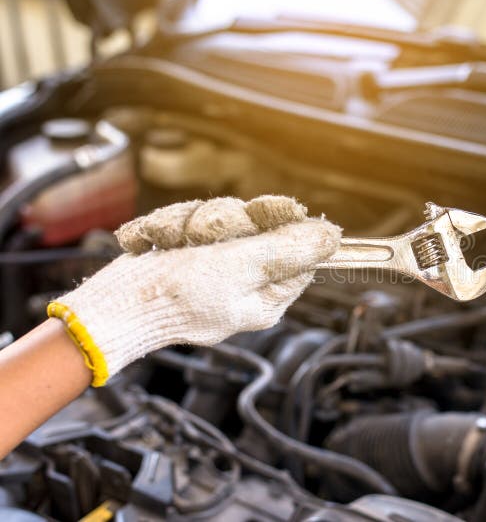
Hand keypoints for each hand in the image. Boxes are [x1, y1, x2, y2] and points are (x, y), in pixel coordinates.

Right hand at [48, 195, 340, 386]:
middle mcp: (249, 281)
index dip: (279, 225)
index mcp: (270, 294)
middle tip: (204, 238)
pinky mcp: (192, 253)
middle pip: (261, 226)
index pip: (299, 248)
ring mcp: (219, 266)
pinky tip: (161, 242)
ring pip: (225, 218)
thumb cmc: (177, 295)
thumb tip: (333, 237)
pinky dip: (175, 227)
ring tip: (175, 243)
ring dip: (194, 223)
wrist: (115, 304)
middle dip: (226, 223)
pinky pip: (195, 220)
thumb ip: (287, 249)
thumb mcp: (240, 267)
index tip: (254, 222)